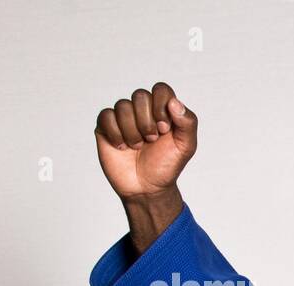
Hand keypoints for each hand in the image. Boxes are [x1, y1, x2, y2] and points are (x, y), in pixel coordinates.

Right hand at [94, 82, 197, 199]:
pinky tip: (123, 147)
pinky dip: (117, 134)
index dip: (161, 106)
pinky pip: (106, 116)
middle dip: (147, 122)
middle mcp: (142, 110)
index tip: (164, 129)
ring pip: (123, 106)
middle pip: (140, 95)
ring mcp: (123, 117)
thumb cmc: (166, 165)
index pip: (161, 89)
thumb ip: (188, 122)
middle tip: (151, 140)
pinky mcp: (106, 126)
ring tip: (138, 146)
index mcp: (162, 110)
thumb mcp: (186, 146)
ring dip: (133, 131)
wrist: (147, 187)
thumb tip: (174, 102)